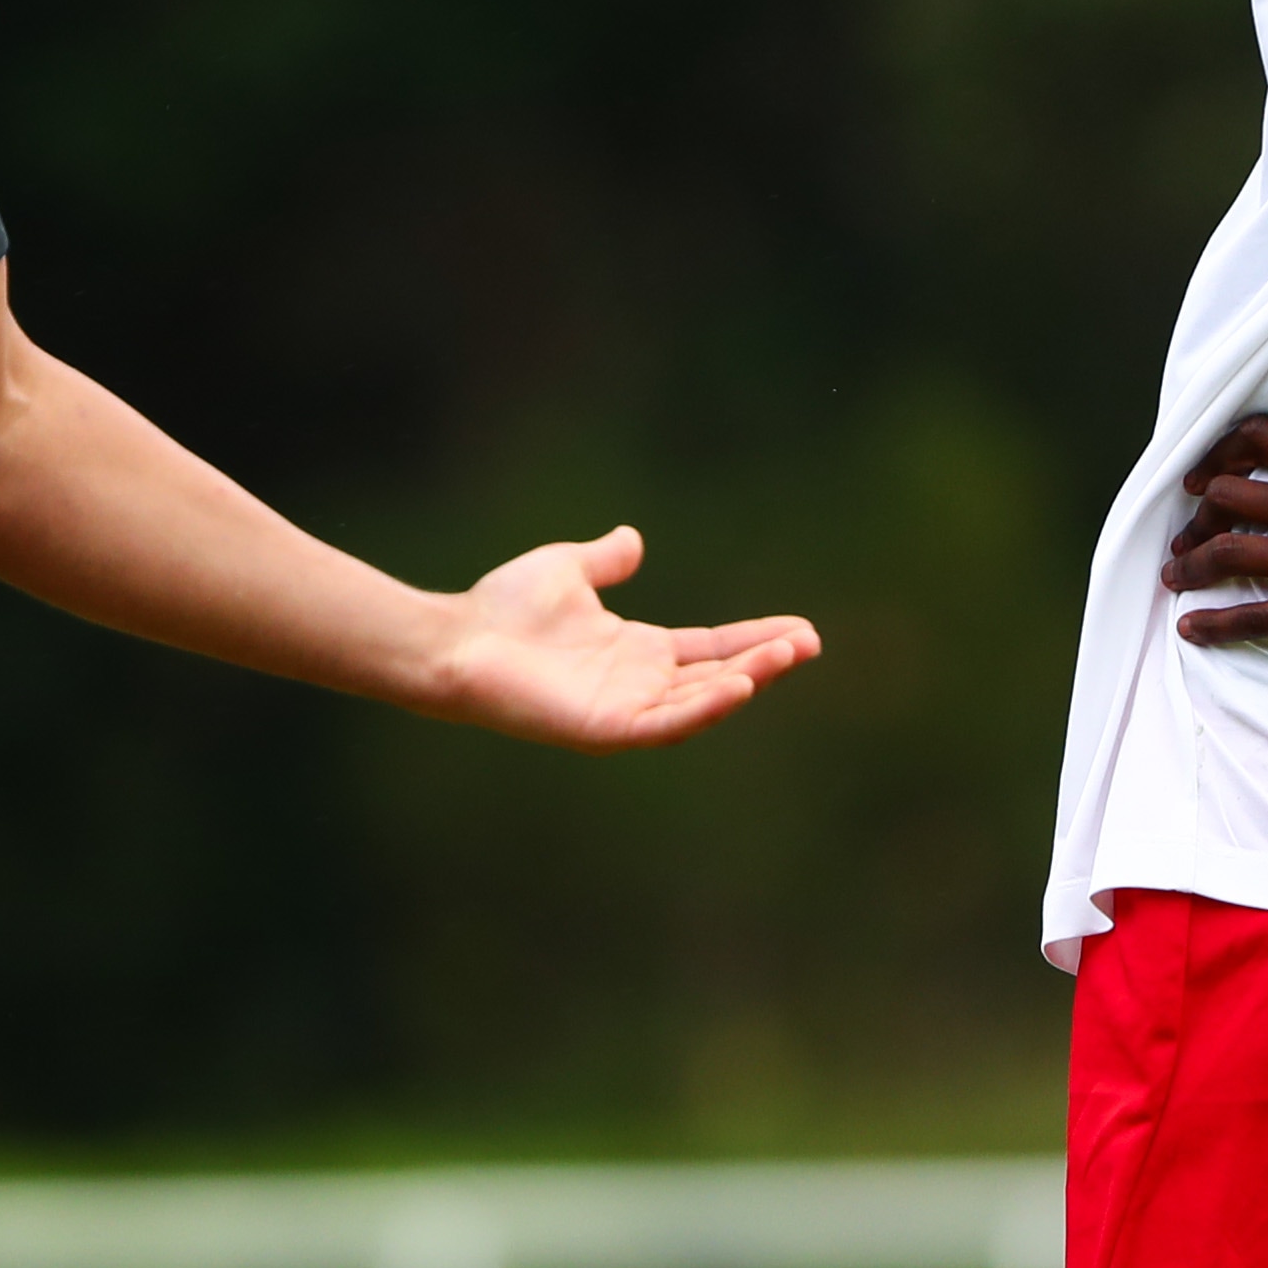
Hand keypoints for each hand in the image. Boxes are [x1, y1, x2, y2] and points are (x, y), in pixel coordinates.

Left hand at [424, 527, 820, 752]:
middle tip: (810, 643)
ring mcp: (625, 709)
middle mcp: (638, 684)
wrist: (456, 640)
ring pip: (700, 700)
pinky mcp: (606, 728)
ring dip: (746, 680)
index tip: (800, 628)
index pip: (711, 647)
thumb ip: (604, 559)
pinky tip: (737, 686)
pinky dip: (702, 709)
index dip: (755, 638)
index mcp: (636, 651)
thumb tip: (631, 538)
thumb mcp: (567, 570)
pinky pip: (665, 724)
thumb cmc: (503, 609)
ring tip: (787, 656)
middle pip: (717, 675)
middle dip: (765, 661)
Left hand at [1164, 407, 1267, 665]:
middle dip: (1198, 517)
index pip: (1263, 439)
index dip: (1220, 451)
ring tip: (1173, 579)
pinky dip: (1216, 624)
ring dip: (1192, 566)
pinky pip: (1256, 616)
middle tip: (1183, 536)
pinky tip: (1191, 631)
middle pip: (1231, 496)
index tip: (1201, 474)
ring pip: (1230, 552)